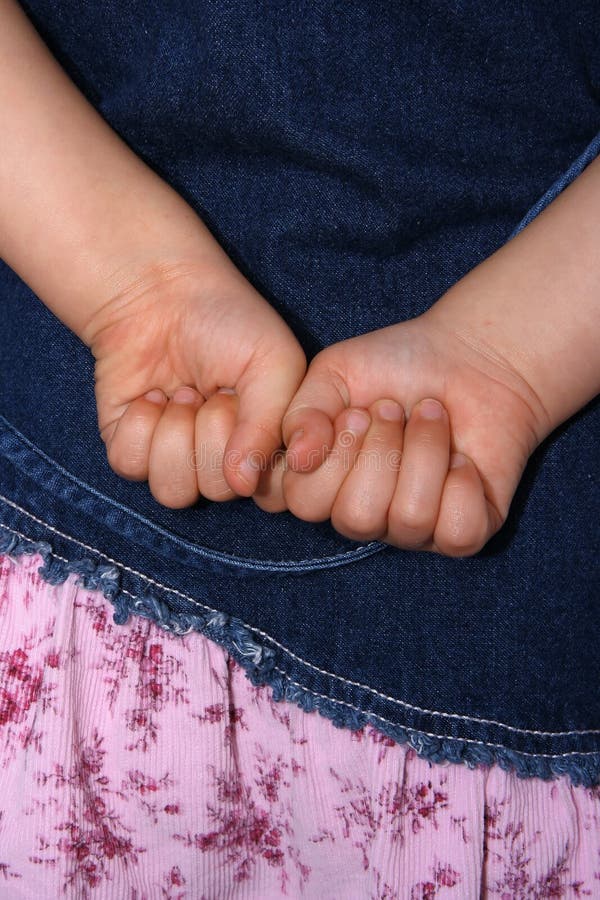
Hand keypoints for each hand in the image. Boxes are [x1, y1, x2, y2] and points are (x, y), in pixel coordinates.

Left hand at [82, 255, 305, 507]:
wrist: (162, 291)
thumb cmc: (229, 322)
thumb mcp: (273, 365)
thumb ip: (268, 428)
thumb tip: (244, 486)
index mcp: (262, 448)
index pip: (265, 489)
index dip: (255, 449)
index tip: (249, 401)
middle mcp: (220, 462)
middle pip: (217, 490)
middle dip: (211, 432)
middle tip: (208, 391)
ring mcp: (173, 458)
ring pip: (172, 490)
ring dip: (173, 434)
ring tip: (179, 395)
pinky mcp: (129, 447)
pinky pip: (130, 465)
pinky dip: (138, 426)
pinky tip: (151, 397)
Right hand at [254, 308, 548, 556]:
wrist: (472, 353)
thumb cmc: (396, 363)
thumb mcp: (334, 373)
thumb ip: (302, 414)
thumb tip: (299, 460)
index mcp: (321, 482)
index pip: (300, 504)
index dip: (326, 461)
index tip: (351, 414)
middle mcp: (362, 513)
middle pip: (355, 518)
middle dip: (381, 451)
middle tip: (394, 409)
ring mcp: (412, 529)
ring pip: (409, 520)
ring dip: (425, 453)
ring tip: (433, 415)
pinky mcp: (464, 531)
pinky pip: (457, 533)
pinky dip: (462, 486)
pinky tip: (463, 459)